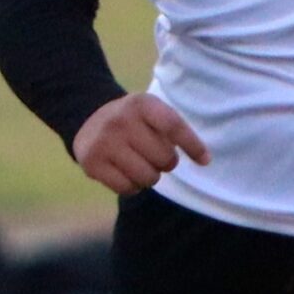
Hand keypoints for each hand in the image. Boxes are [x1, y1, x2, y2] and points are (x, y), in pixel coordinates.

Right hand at [72, 90, 207, 193]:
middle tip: (153, 155)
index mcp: (140, 104)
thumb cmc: (133, 120)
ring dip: (150, 177)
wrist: (88, 118)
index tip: (205, 160)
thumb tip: (205, 160)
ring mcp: (103, 143)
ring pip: (147, 177)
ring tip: (140, 164)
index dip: (192, 145)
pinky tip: (125, 172)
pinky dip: (133, 186)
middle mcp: (120, 121)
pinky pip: (127, 188)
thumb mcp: (152, 111)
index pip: (173, 126)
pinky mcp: (91, 164)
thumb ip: (176, 129)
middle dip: (165, 162)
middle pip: (163, 158)